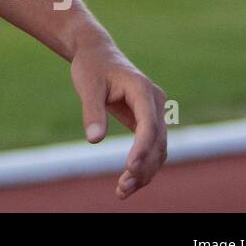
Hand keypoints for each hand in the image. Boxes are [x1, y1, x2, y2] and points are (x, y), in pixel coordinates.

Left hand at [70, 39, 168, 200]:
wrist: (98, 54)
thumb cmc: (91, 67)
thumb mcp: (87, 86)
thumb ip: (92, 112)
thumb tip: (94, 140)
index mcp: (142, 90)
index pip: (149, 124)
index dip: (142, 148)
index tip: (130, 167)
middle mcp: (156, 102)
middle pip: (157, 141)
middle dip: (142, 167)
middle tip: (122, 188)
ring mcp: (156, 112)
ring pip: (159, 149)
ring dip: (145, 171)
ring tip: (122, 191)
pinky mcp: (150, 121)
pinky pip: (152, 147)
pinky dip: (144, 165)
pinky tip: (129, 181)